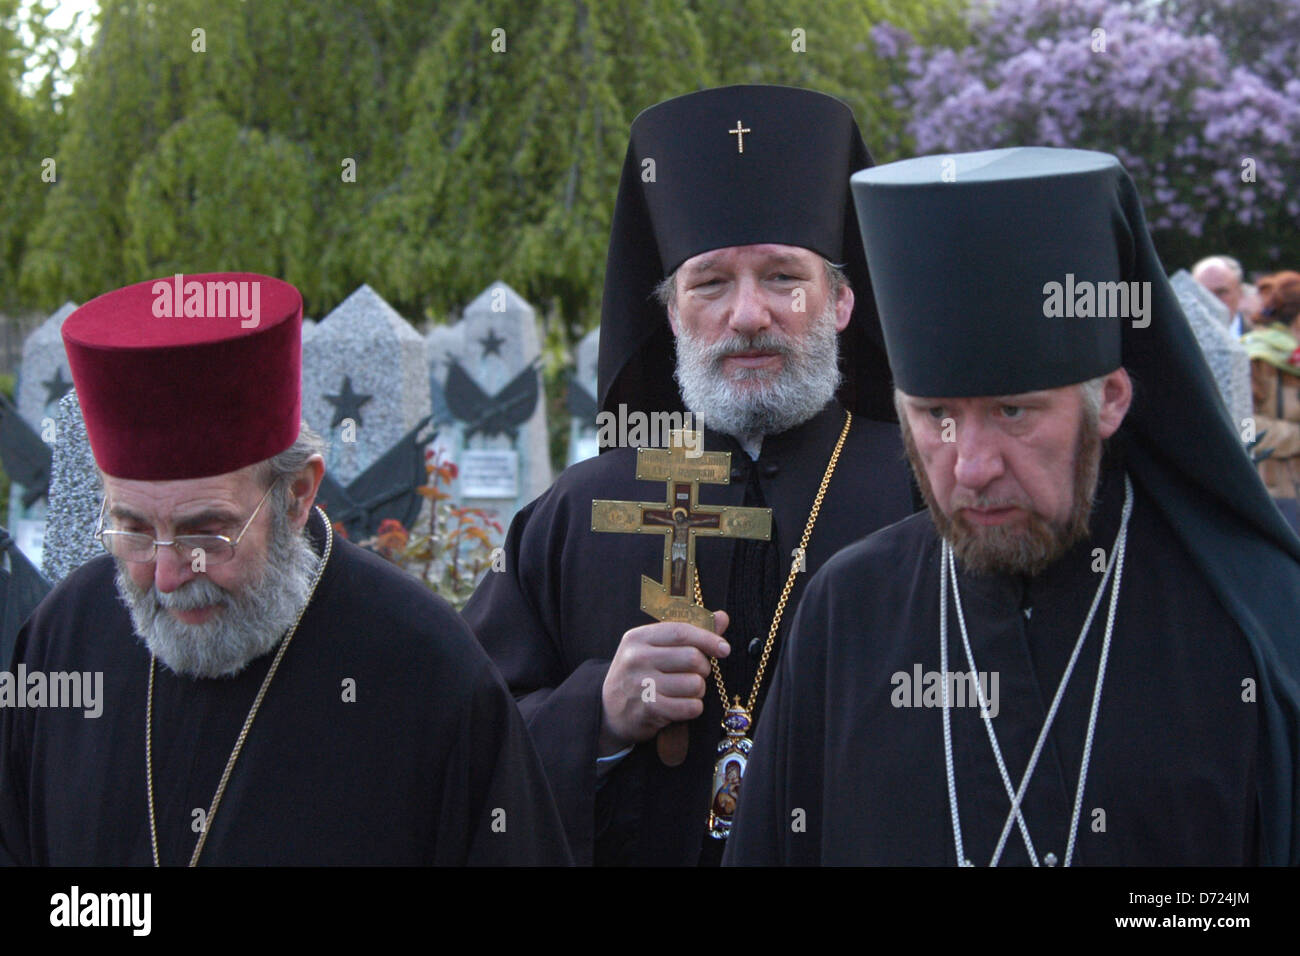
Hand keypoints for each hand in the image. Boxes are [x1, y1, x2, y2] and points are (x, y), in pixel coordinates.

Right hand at [599, 612, 729, 756]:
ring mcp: (642, 684)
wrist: (609, 710)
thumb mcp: (654, 648)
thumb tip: (722, 617)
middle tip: (697, 674)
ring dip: (698, 690)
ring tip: (685, 691)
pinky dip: (693, 708)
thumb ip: (688, 632)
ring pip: (695, 684)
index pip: (681, 632)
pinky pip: (690, 707)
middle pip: (692, 658)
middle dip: (703, 668)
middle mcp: (637, 658)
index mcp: (638, 637)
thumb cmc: (639, 674)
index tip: (725, 648)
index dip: (708, 638)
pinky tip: (683, 706)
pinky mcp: (649, 709)